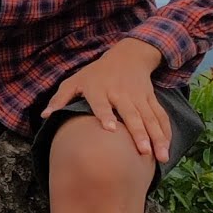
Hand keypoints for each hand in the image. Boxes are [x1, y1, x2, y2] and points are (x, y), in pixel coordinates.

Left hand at [41, 38, 170, 161]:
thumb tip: (44, 115)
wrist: (127, 56)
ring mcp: (138, 97)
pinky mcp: (151, 99)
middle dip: (139, 133)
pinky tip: (167, 147)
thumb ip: (60, 99)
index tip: (110, 129)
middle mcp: (120, 93)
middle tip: (143, 151)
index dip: (106, 115)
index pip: (102, 103)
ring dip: (157, 137)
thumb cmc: (94, 74)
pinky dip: (165, 131)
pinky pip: (160, 116)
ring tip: (161, 156)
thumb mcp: (74, 81)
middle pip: (131, 114)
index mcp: (99, 89)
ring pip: (150, 118)